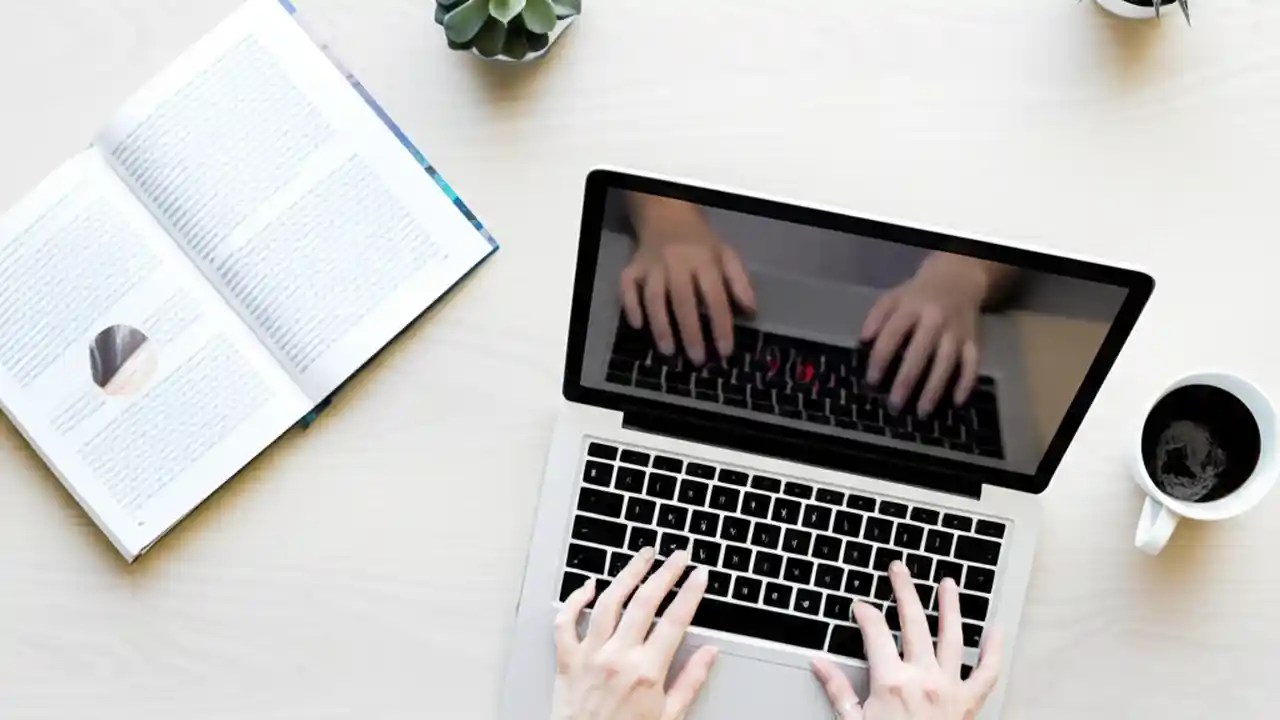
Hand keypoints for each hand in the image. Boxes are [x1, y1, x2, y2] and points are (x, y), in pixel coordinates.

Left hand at [553, 548, 718, 719]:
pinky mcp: (567, 660)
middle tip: (677, 555)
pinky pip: (566, 622)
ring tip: (643, 556)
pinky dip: (575, 600)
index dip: (690, 593)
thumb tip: (710, 653)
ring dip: (627, 573)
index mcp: (647, 672)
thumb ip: (690, 681)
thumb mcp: (669, 717)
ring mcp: (590, 655)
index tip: (699, 575)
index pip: (675, 621)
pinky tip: (588, 584)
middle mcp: (618, 657)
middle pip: (645, 602)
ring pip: (608, 601)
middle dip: (665, 573)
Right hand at [621, 197, 754, 364]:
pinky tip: (637, 325)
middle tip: (697, 359)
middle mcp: (677, 263)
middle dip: (690, 332)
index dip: (721, 325)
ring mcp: (652, 266)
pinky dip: (630, 306)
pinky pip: (627, 288)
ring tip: (668, 352)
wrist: (667, 215)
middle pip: (683, 300)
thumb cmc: (701, 243)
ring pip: (654, 298)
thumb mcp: (727, 255)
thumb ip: (740, 282)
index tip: (724, 351)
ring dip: (660, 325)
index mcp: (704, 261)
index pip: (715, 297)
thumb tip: (752, 311)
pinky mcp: (632, 269)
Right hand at [812, 562, 1002, 719]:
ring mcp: (949, 687)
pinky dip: (994, 650)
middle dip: (904, 590)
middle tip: (899, 570)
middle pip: (913, 622)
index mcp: (890, 681)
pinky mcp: (969, 702)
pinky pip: (987, 672)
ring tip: (948, 584)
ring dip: (951, 606)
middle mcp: (922, 678)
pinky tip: (997, 629)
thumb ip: (837, 690)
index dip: (865, 614)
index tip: (860, 607)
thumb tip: (818, 664)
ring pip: (952, 636)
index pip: (875, 632)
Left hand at [860, 255, 986, 416]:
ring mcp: (956, 332)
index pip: (892, 336)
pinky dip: (967, 383)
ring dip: (934, 389)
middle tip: (894, 405)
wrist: (957, 279)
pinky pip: (973, 364)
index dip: (880, 360)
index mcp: (911, 309)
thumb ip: (875, 318)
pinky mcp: (974, 340)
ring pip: (947, 362)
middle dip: (906, 381)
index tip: (871, 381)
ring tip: (921, 411)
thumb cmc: (917, 295)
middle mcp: (935, 320)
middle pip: (920, 354)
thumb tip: (862, 341)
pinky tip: (957, 402)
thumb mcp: (892, 298)